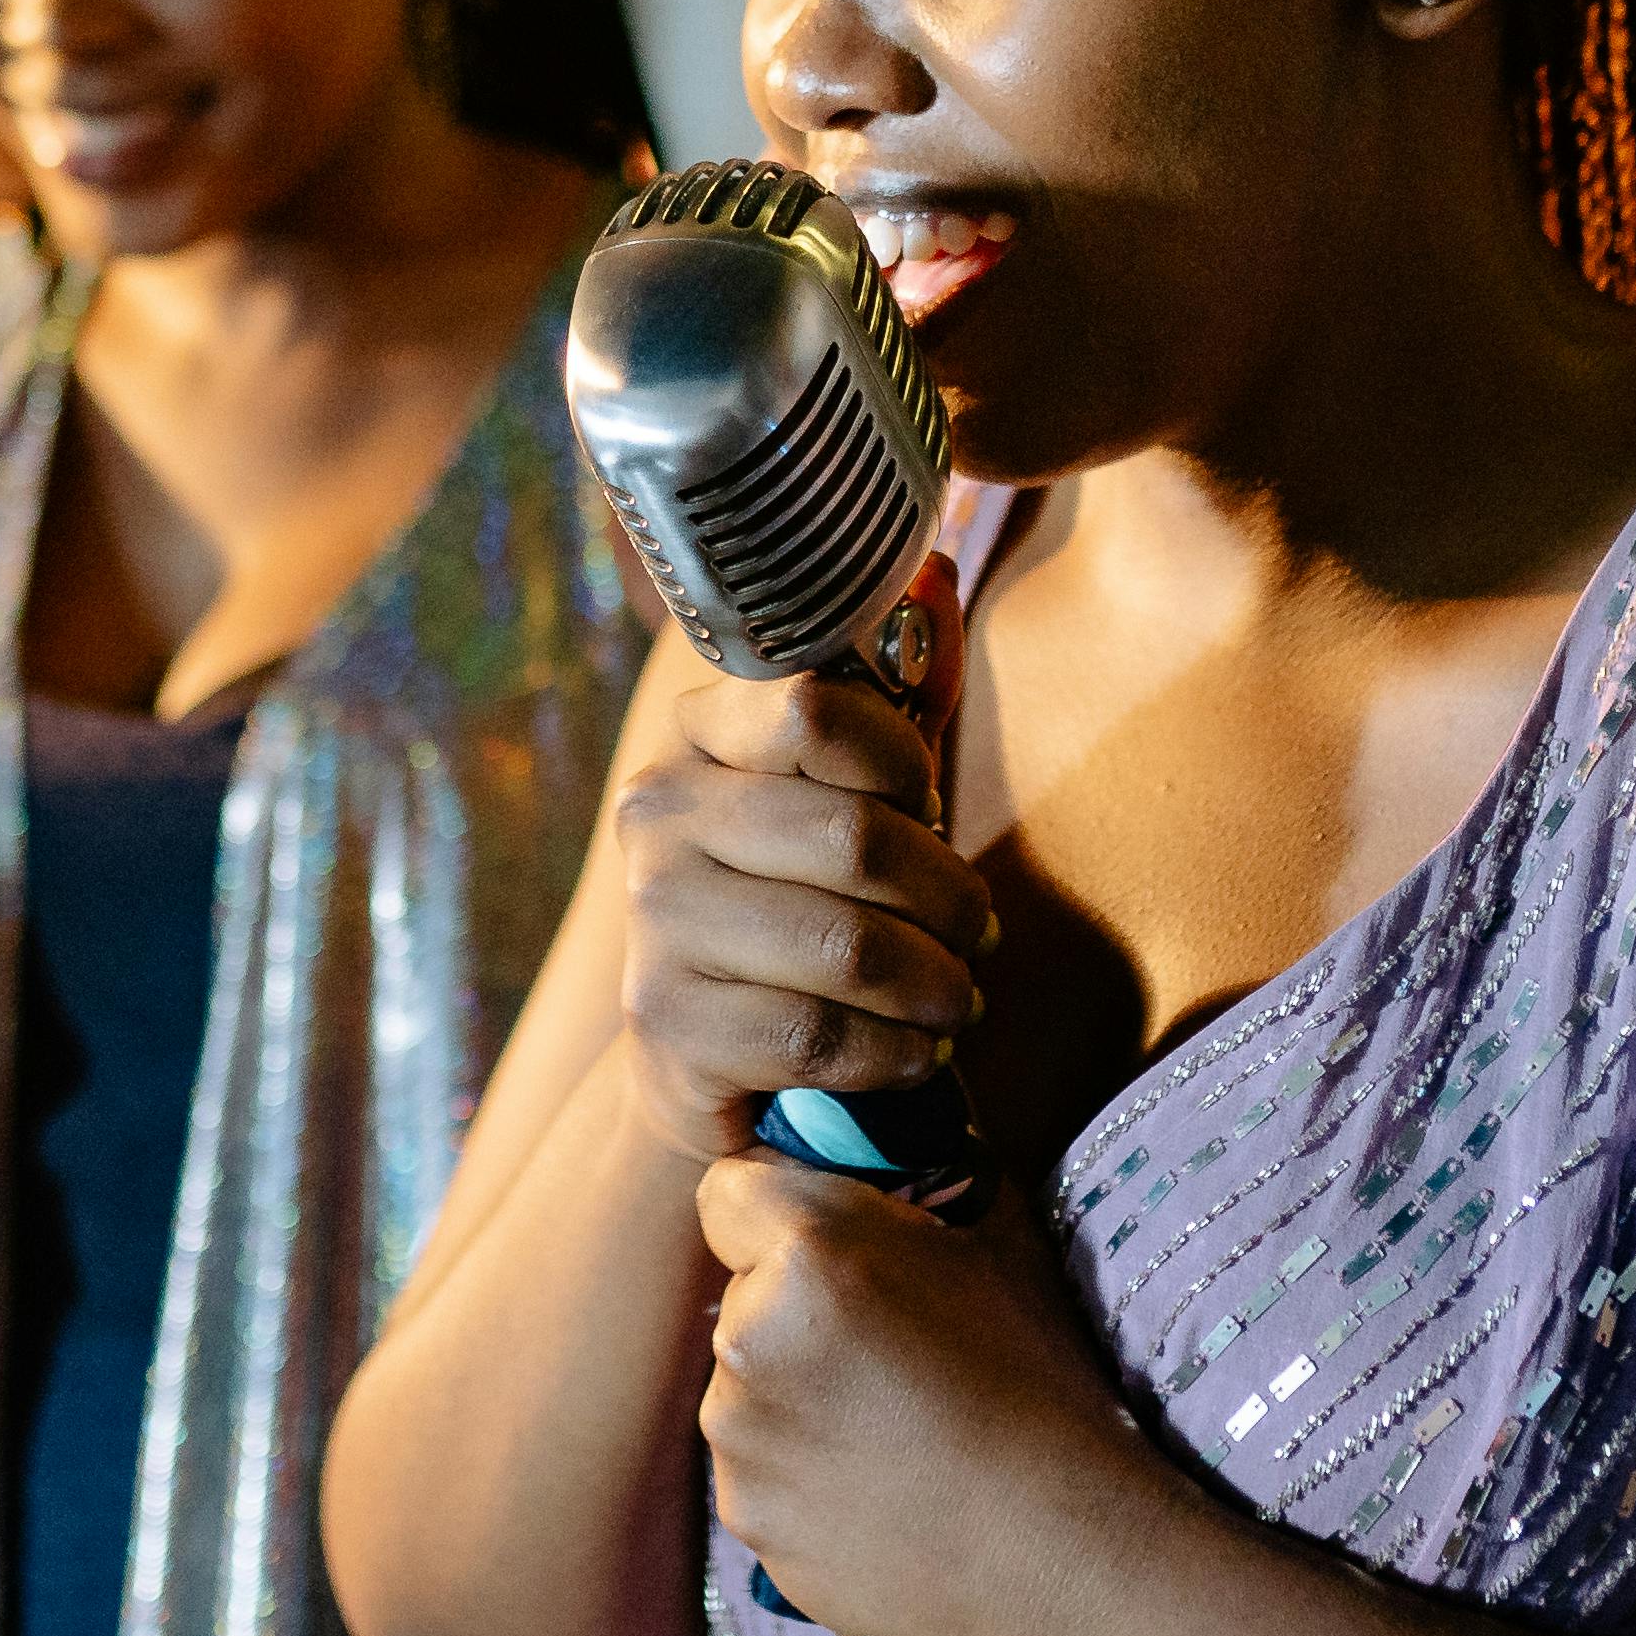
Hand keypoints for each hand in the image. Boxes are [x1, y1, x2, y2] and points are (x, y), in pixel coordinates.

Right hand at [606, 657, 996, 1172]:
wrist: (699, 1052)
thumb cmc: (796, 902)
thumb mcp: (833, 802)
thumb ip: (884, 715)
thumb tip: (936, 582)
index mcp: (698, 735)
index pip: (815, 707)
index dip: (901, 758)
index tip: (928, 804)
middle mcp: (658, 814)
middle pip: (854, 836)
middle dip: (949, 897)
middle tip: (980, 933)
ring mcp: (654, 923)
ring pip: (847, 946)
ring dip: (934, 984)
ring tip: (957, 998)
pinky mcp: (669, 1024)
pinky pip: (820, 1036)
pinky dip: (894, 1053)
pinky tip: (912, 1052)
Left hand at [695, 1151, 1174, 1635]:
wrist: (1063, 1556)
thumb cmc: (1044, 1388)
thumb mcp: (998, 1241)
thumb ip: (918, 1180)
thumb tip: (884, 1141)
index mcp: (810, 1255)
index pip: (730, 1190)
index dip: (781, 1210)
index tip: (834, 1245)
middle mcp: (749, 1341)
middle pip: (742, 1294)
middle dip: (794, 1309)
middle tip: (889, 1350)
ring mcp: (740, 1442)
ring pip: (745, 1388)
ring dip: (794, 1397)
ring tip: (895, 1433)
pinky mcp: (749, 1522)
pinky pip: (757, 1471)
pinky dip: (801, 1476)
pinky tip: (883, 1492)